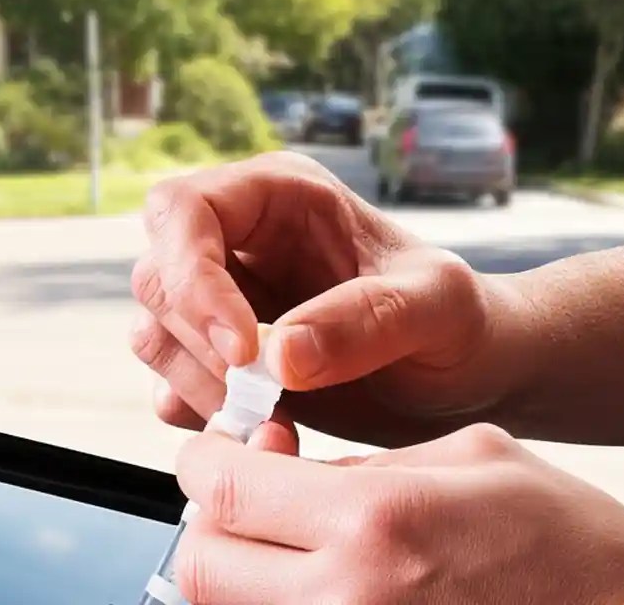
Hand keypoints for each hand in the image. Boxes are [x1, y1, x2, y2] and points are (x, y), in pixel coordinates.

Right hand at [129, 152, 529, 445]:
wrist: (470, 377)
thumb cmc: (462, 322)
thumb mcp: (438, 308)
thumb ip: (367, 319)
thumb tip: (279, 353)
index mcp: (280, 196)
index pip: (184, 209)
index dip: (193, 276)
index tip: (245, 350)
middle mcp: (239, 241)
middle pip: (156, 275)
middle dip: (202, 344)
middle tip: (269, 394)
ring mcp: (223, 300)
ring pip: (153, 331)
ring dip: (200, 384)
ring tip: (279, 416)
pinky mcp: (218, 358)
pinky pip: (167, 380)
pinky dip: (200, 412)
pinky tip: (265, 428)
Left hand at [172, 423, 623, 604]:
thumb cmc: (570, 548)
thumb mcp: (474, 457)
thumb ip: (364, 458)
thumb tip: (286, 465)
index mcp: (374, 519)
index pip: (223, 486)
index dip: (208, 456)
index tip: (228, 444)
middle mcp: (345, 597)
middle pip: (200, 561)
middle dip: (212, 518)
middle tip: (253, 493)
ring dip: (237, 568)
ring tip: (290, 540)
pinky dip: (277, 603)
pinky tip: (324, 577)